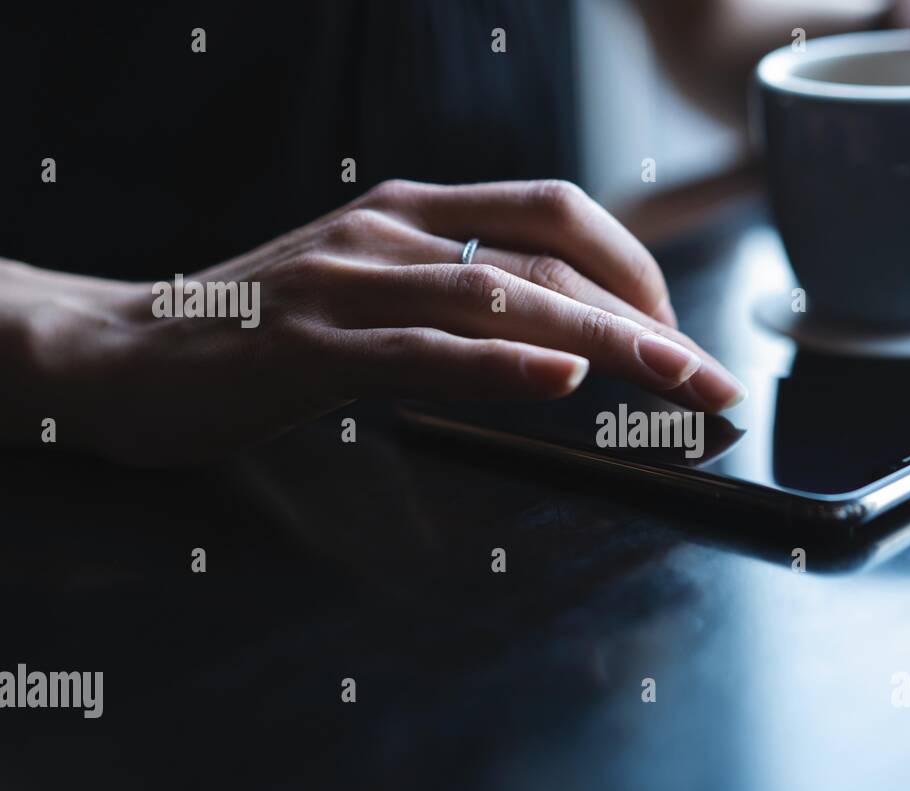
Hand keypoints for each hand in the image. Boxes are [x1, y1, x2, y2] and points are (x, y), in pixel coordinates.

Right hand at [4, 179, 746, 465]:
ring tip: (677, 383)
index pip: (556, 218)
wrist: (122, 349)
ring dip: (605, 343)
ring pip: (502, 300)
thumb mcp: (373, 294)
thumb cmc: (262, 333)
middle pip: (550, 258)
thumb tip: (563, 346)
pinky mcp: (310, 344)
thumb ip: (457, 303)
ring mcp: (349, 282)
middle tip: (710, 377)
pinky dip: (500, 366)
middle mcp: (393, 230)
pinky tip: (562, 382)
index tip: (678, 336)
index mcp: (415, 212)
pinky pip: (423, 351)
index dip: (635, 270)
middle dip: (647, 317)